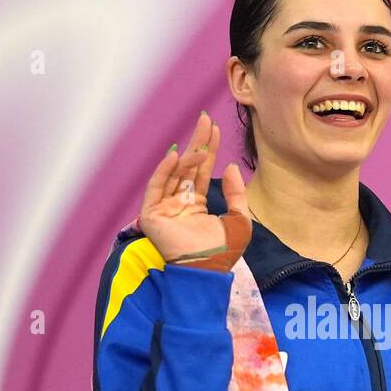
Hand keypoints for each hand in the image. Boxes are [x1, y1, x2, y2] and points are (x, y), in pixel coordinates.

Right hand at [139, 111, 251, 270]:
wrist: (207, 271)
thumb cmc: (222, 252)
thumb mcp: (239, 220)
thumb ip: (237, 194)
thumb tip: (231, 167)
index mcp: (195, 204)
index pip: (201, 171)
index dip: (208, 150)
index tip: (215, 128)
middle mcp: (178, 203)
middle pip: (187, 167)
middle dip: (196, 143)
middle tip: (205, 119)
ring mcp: (164, 208)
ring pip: (174, 174)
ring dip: (186, 155)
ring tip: (200, 140)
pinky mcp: (151, 215)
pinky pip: (156, 188)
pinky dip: (163, 171)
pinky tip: (175, 156)